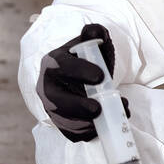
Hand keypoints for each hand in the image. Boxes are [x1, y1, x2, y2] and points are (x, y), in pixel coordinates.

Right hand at [36, 23, 127, 141]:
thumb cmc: (87, 60)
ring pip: (65, 120)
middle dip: (78, 106)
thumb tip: (94, 31)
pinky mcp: (61, 123)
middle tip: (99, 108)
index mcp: (53, 63)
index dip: (80, 72)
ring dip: (89, 122)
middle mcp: (47, 87)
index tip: (100, 76)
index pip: (62, 68)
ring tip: (115, 113)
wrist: (82, 78)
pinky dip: (88, 133)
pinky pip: (72, 133)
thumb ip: (95, 34)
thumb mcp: (91, 44)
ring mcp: (52, 107)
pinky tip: (105, 126)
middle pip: (57, 101)